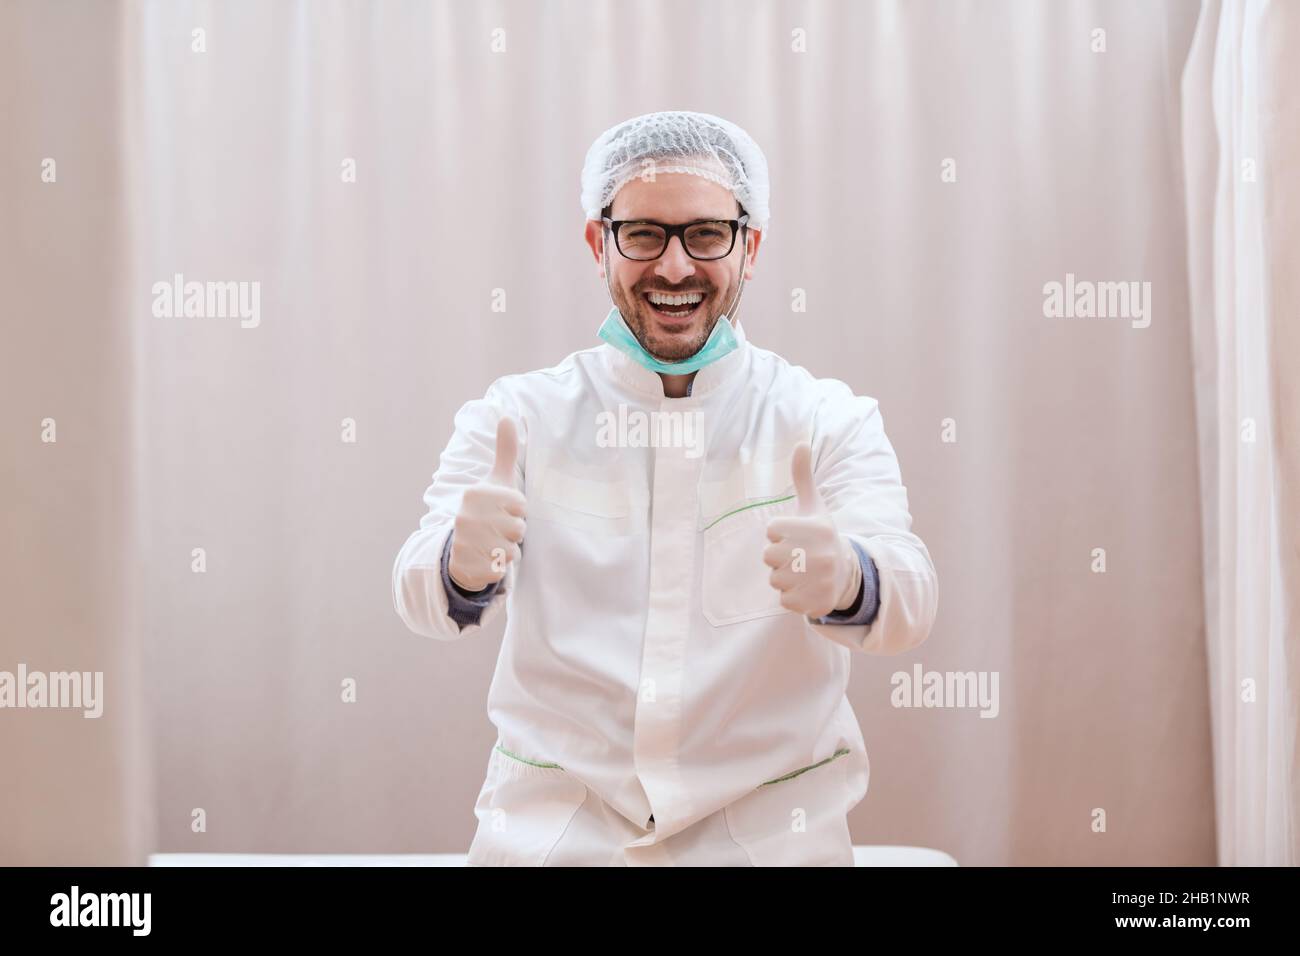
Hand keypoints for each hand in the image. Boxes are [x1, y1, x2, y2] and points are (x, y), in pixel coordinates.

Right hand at [448, 416, 526, 591]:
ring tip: (492, 545)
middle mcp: (465, 516)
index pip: (521, 506)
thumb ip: (505, 452)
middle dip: (515, 534)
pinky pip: (501, 571)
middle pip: (519, 529)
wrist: (460, 550)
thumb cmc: (486, 512)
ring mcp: (464, 543)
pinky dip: (498, 569)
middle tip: (498, 531)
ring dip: (508, 552)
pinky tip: (486, 560)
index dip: (518, 512)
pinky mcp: (467, 567)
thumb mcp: (496, 481)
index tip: (503, 511)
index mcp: (475, 494)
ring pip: (512, 552)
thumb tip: (508, 415)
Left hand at [763, 442, 860, 617]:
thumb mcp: (814, 506)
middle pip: (768, 556)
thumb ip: (803, 476)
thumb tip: (801, 442)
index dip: (778, 533)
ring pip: (774, 580)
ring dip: (783, 578)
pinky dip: (791, 597)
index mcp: (817, 528)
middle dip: (778, 557)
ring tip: (803, 572)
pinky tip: (807, 588)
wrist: (847, 574)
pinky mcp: (817, 603)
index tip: (796, 535)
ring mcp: (820, 580)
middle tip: (798, 556)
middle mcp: (821, 554)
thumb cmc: (821, 536)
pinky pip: (783, 601)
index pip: (770, 530)